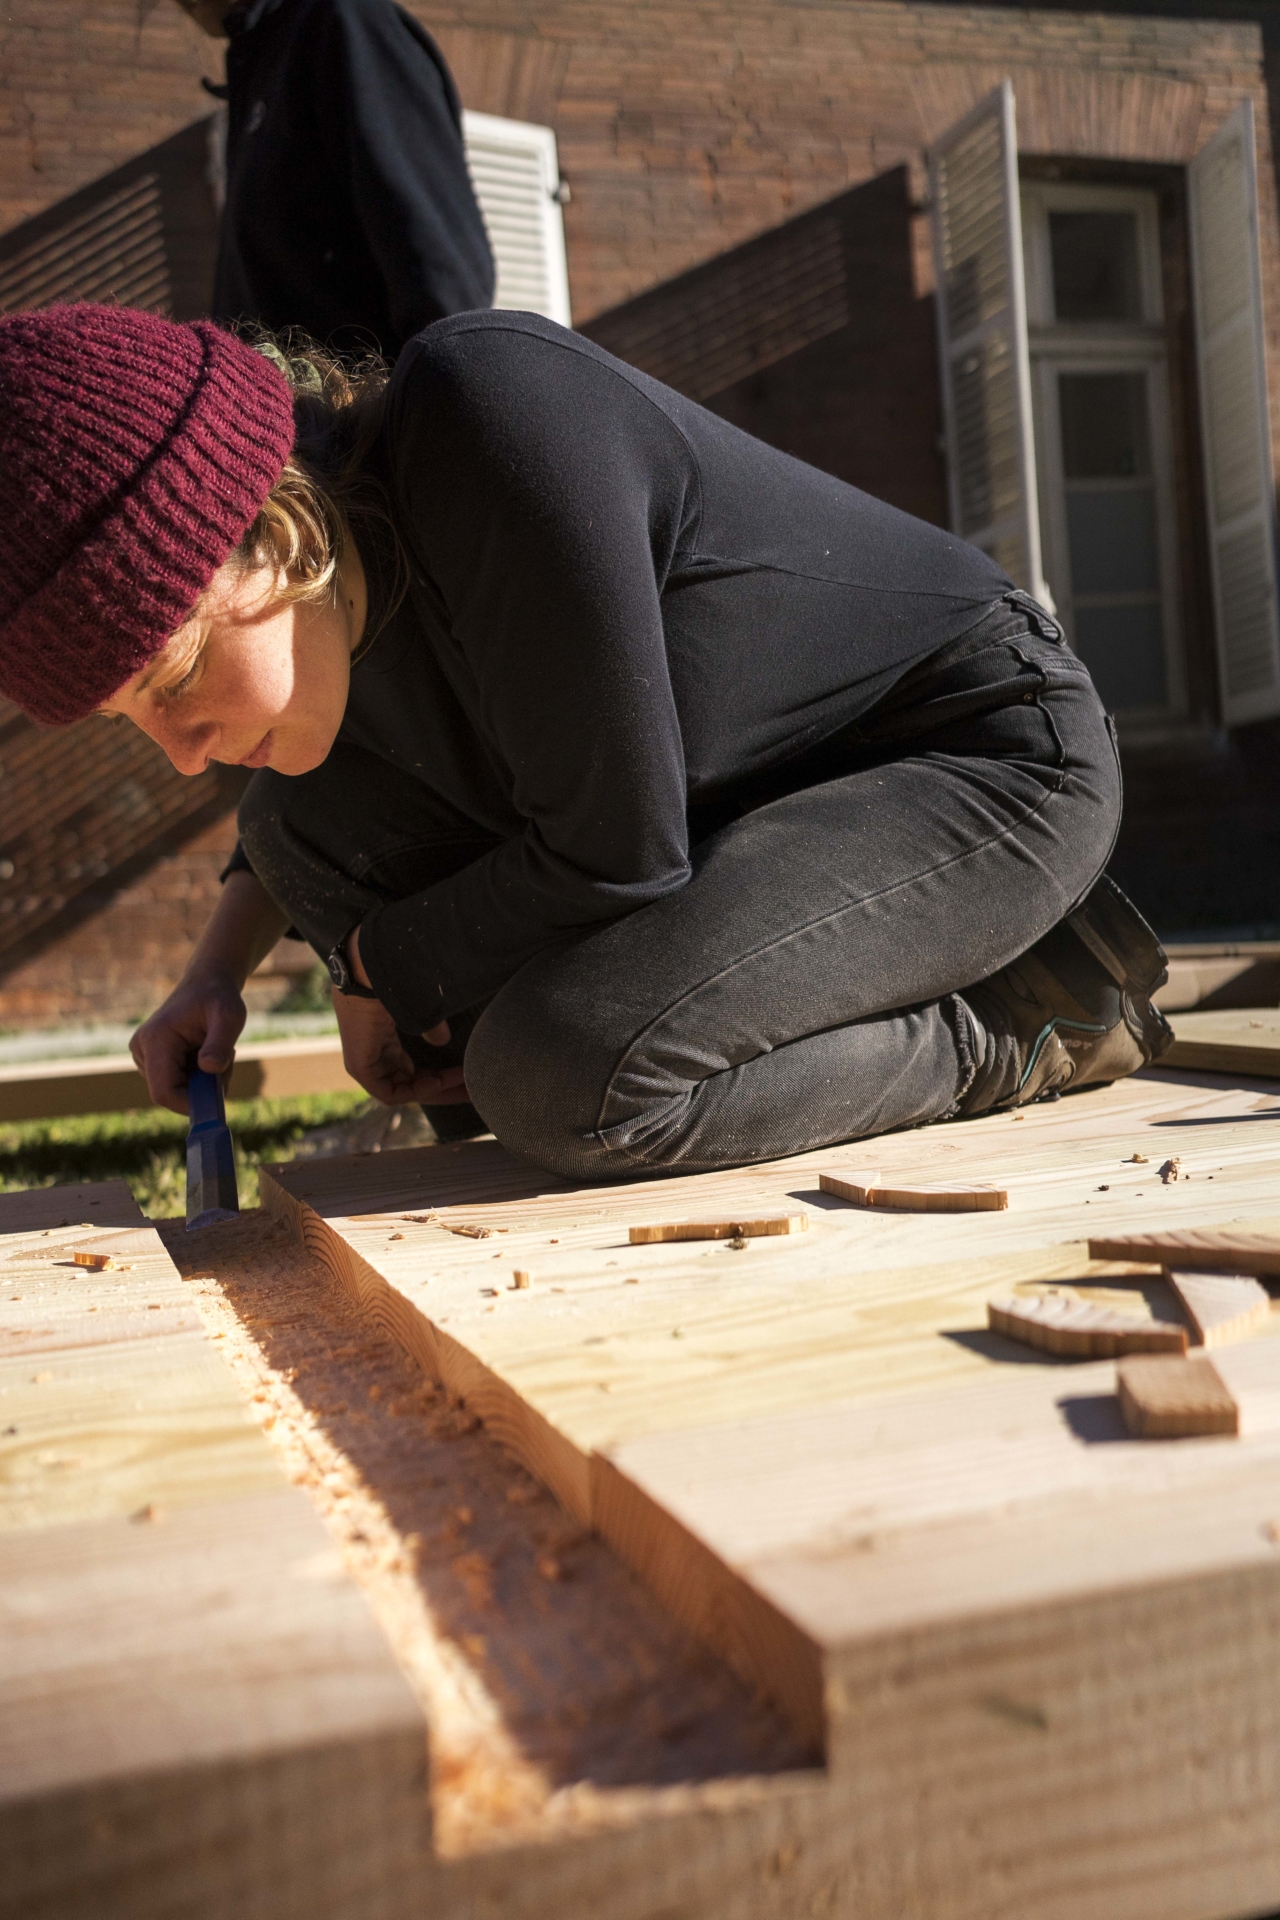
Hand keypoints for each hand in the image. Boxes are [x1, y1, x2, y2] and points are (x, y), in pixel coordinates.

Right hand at [131, 972, 246, 1114]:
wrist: (207, 983)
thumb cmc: (219, 997)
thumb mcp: (229, 1016)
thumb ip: (220, 1043)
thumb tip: (210, 1068)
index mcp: (156, 1039)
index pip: (164, 1092)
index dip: (189, 1105)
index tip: (218, 1100)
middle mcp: (142, 1049)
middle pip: (170, 1093)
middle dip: (201, 1088)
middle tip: (225, 1062)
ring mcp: (143, 1056)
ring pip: (175, 1090)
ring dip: (201, 1081)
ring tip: (214, 1050)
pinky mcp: (151, 1060)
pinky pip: (175, 1082)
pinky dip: (195, 1076)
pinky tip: (203, 1053)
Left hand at [332, 990, 469, 1105]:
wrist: (369, 973)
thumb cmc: (392, 981)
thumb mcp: (417, 1010)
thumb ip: (430, 1029)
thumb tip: (443, 1040)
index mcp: (383, 1042)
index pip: (413, 1072)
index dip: (441, 1079)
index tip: (467, 1076)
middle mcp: (374, 1056)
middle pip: (412, 1084)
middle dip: (444, 1090)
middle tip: (473, 1092)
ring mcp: (365, 1064)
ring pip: (404, 1090)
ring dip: (434, 1089)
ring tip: (462, 1079)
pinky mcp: (360, 1068)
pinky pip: (389, 1092)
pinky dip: (415, 1091)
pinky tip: (436, 1081)